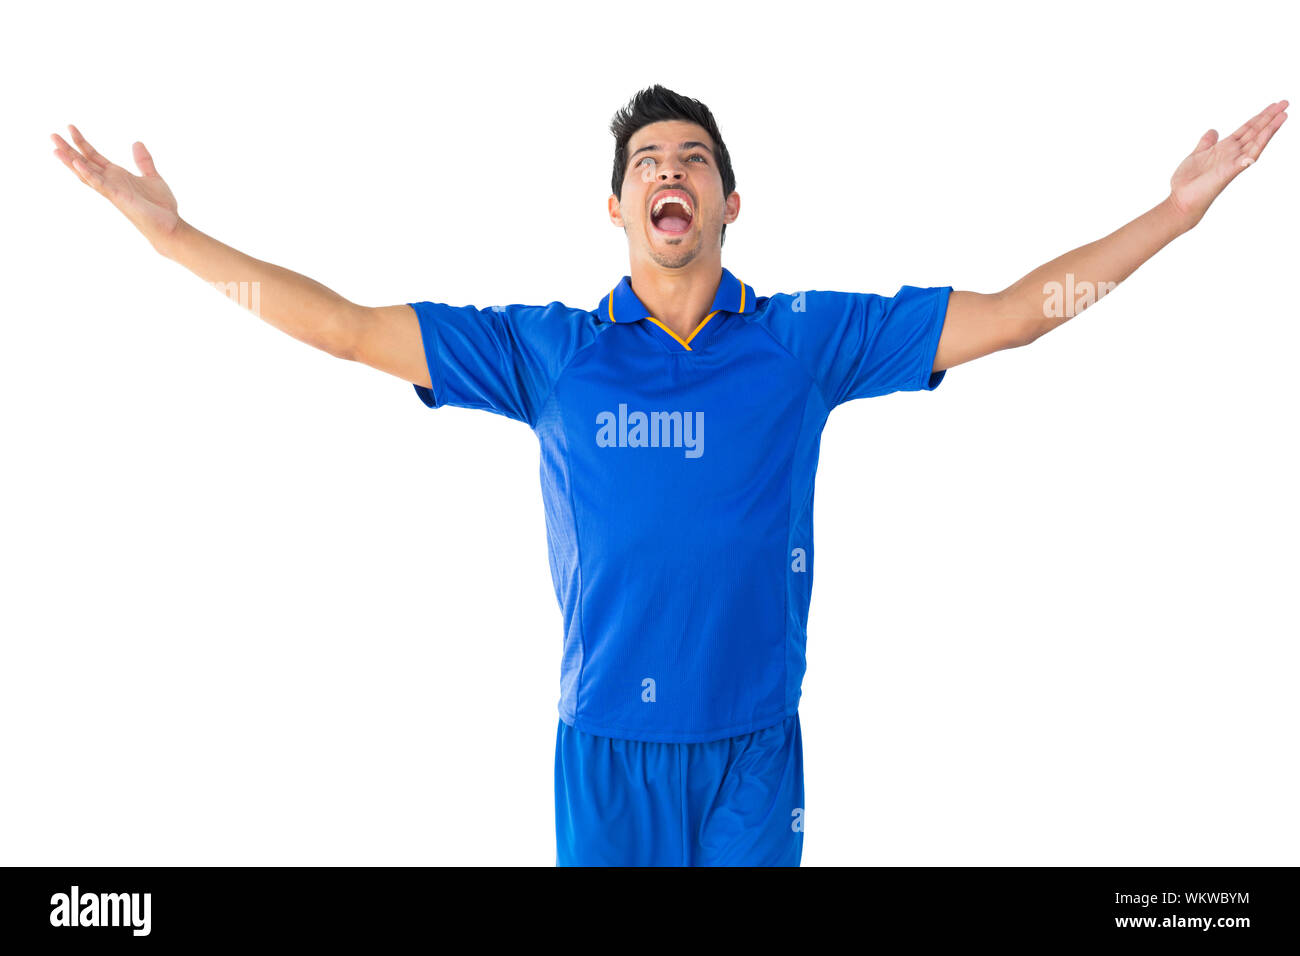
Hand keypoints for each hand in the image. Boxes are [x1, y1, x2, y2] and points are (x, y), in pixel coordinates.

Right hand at [51, 124, 181, 250]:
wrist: (170, 226)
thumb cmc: (160, 206)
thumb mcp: (152, 177)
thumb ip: (143, 161)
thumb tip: (136, 142)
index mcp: (117, 176)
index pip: (94, 156)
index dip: (82, 143)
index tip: (70, 128)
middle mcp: (111, 182)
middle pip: (84, 163)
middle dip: (69, 150)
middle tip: (52, 135)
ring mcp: (112, 190)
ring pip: (86, 174)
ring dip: (70, 162)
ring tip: (55, 149)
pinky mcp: (118, 197)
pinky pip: (99, 184)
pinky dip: (88, 174)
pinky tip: (77, 163)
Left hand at [1168, 100, 1287, 230]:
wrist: (1181, 200)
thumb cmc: (1188, 182)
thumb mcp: (1197, 155)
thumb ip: (1207, 143)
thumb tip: (1213, 131)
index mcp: (1224, 148)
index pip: (1246, 129)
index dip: (1258, 117)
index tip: (1272, 106)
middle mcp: (1232, 154)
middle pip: (1254, 132)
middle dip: (1269, 117)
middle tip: (1285, 103)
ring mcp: (1233, 162)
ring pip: (1255, 141)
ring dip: (1269, 128)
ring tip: (1283, 115)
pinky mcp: (1230, 171)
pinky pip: (1248, 156)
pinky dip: (1257, 146)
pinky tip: (1268, 132)